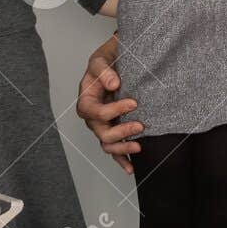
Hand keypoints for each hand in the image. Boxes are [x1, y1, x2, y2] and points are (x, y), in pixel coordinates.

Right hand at [75, 34, 141, 172]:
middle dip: (121, 131)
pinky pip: (114, 150)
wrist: (116, 61)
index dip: (113, 111)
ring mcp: (103, 126)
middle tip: (140, 125)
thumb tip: (113, 84)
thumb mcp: (101, 59)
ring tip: (139, 146)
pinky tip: (131, 168)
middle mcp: (92, 117)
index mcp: (86, 99)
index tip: (133, 103)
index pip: (94, 112)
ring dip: (122, 148)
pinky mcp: (114, 130)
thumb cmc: (106, 61)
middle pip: (101, 133)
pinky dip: (121, 160)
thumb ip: (104, 70)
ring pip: (107, 145)